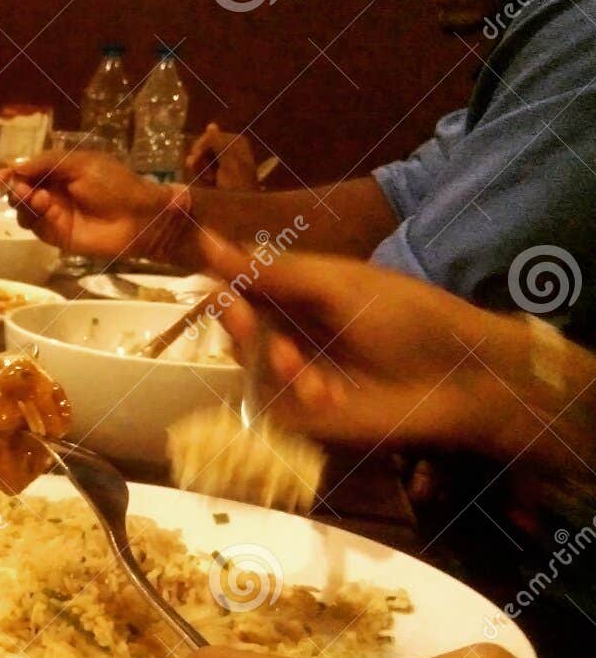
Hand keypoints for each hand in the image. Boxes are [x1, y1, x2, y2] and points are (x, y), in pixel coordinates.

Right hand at [0, 151, 196, 265]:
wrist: (138, 217)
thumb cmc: (113, 183)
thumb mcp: (79, 163)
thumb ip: (46, 163)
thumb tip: (13, 168)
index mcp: (58, 172)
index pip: (26, 171)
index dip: (11, 173)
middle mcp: (52, 193)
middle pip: (19, 191)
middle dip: (16, 188)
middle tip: (22, 188)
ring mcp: (52, 215)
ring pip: (22, 210)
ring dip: (23, 203)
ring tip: (39, 198)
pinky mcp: (56, 235)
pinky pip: (34, 227)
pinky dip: (33, 218)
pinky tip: (46, 209)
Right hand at [185, 123, 259, 190]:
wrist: (241, 206)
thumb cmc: (236, 183)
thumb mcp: (228, 161)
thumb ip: (218, 143)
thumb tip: (211, 125)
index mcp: (236, 141)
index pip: (210, 136)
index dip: (200, 147)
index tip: (193, 160)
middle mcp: (230, 147)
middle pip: (205, 147)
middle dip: (201, 160)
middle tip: (205, 174)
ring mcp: (225, 159)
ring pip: (203, 158)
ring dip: (202, 169)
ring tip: (210, 180)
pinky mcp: (220, 171)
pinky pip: (205, 167)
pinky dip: (203, 175)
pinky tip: (208, 181)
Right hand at [199, 234, 527, 455]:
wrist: (457, 377)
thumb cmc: (406, 316)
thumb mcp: (336, 283)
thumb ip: (272, 270)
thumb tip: (206, 241)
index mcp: (297, 293)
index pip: (240, 280)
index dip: (218, 275)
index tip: (200, 266)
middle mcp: (288, 330)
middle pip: (233, 323)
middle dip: (234, 319)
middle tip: (242, 313)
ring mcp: (292, 374)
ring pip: (245, 362)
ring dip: (265, 358)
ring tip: (297, 361)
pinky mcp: (300, 415)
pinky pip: (269, 401)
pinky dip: (292, 393)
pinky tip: (324, 392)